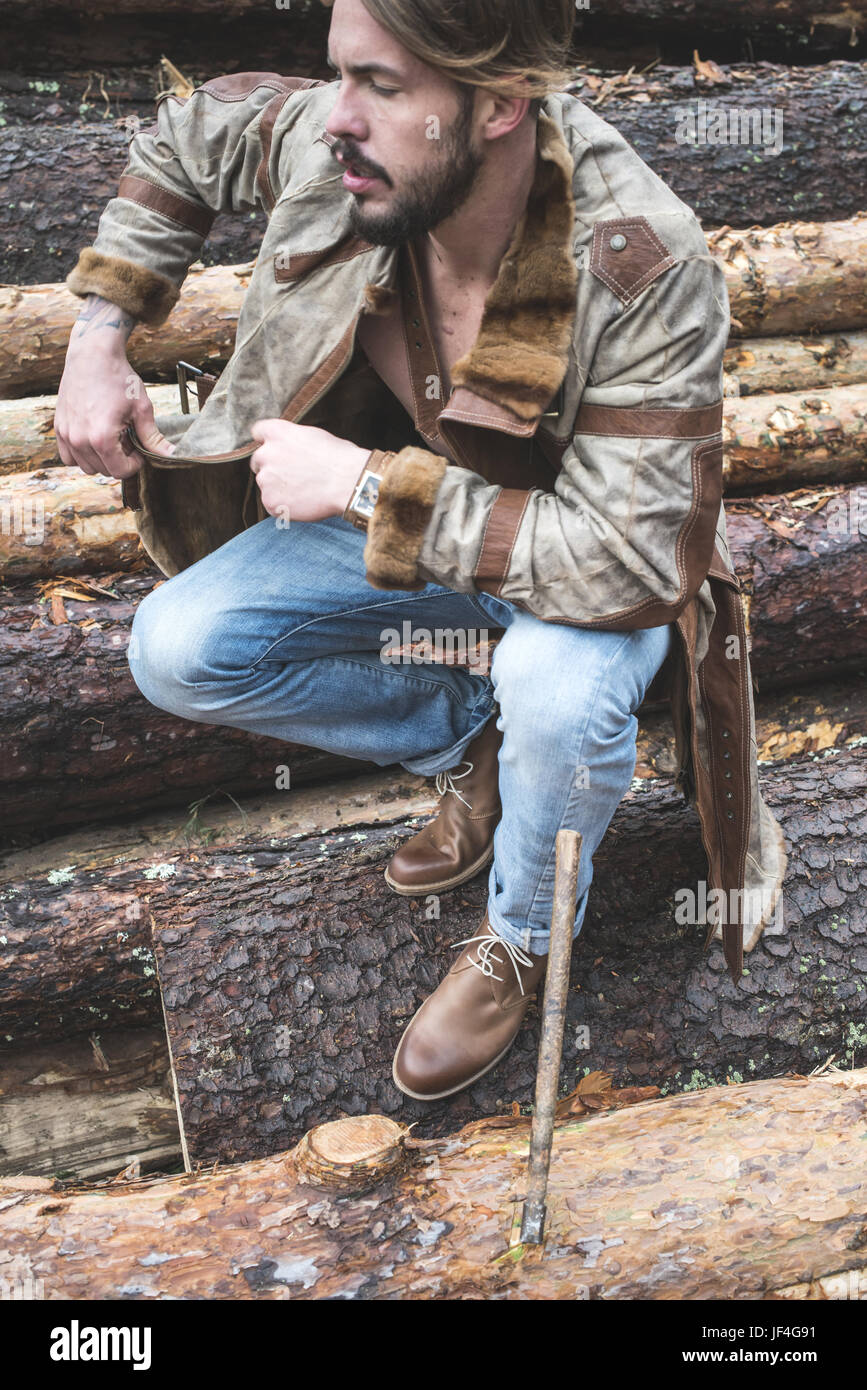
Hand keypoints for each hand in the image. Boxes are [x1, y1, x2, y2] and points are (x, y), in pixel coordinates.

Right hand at [55, 295, 176, 475]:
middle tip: (126, 438)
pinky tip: (93, 439)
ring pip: (86, 467)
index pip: (121, 471)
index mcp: (102, 437)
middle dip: (119, 460)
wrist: (93, 355)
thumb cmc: (118, 378)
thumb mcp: (141, 408)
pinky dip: (81, 455)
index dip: (135, 463)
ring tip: (111, 437)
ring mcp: (66, 434)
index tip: (138, 449)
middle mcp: (80, 440)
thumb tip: (170, 456)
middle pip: (104, 470)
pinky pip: (68, 457)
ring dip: (101, 459)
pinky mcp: (58, 428)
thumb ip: (152, 437)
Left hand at [249, 419, 369, 524]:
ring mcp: (266, 478)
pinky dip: (284, 506)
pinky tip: (303, 502)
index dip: (267, 443)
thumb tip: (287, 450)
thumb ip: (291, 441)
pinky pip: (272, 504)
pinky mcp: (270, 501)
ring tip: (305, 490)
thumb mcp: (312, 436)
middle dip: (272, 468)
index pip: (258, 432)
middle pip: (258, 461)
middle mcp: (266, 453)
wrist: (349, 483)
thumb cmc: (339, 459)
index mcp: (277, 431)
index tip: (276, 451)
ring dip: (279, 488)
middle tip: (295, 477)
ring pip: (266, 484)